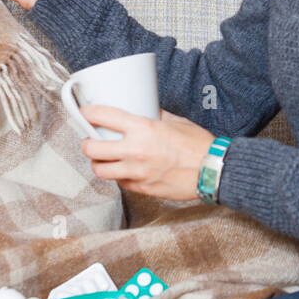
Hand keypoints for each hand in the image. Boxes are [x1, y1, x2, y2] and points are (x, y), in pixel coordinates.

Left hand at [78, 107, 215, 200]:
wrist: (213, 170)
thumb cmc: (199, 145)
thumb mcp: (176, 121)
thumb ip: (156, 116)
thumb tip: (145, 110)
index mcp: (143, 129)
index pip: (103, 117)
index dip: (87, 113)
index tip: (85, 112)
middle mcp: (135, 150)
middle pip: (91, 148)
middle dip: (86, 143)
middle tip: (90, 141)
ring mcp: (137, 172)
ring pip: (100, 171)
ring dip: (98, 164)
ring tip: (103, 159)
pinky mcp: (142, 188)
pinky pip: (120, 183)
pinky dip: (118, 177)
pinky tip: (124, 171)